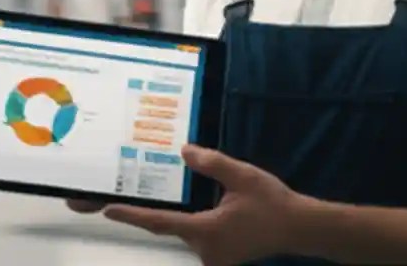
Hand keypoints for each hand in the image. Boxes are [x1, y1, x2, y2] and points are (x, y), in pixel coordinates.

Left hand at [98, 144, 305, 265]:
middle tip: (124, 196)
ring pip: (185, 232)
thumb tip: (183, 150)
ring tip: (166, 197)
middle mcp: (205, 250)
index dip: (132, 215)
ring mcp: (213, 257)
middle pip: (171, 227)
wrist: (298, 228)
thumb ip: (211, 163)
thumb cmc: (271, 202)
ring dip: (176, 217)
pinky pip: (197, 237)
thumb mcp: (241, 176)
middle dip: (154, 211)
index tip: (107, 209)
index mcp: (206, 230)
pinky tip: (196, 207)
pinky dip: (191, 222)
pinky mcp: (220, 257)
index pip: (160, 222)